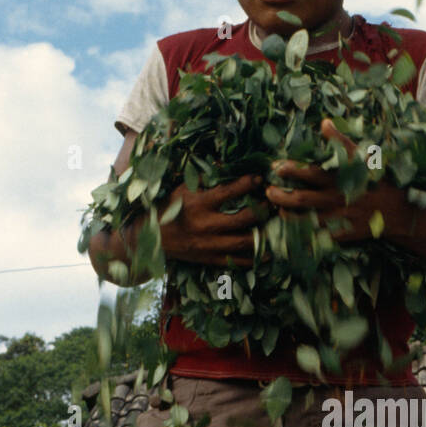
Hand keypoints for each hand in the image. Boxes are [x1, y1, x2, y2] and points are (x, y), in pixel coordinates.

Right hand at [156, 173, 271, 266]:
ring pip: (244, 242)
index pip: (228, 191)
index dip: (247, 184)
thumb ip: (204, 178)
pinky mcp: (210, 259)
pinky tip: (266, 253)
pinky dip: (254, 259)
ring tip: (273, 226)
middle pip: (243, 219)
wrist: (152, 238)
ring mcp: (209, 245)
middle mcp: (205, 225)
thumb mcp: (182, 188)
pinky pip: (236, 261)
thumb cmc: (169, 208)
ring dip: (263, 235)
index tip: (259, 179)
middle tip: (271, 204)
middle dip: (261, 210)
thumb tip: (225, 164)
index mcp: (198, 204)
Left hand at [266, 119, 408, 243]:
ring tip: (278, 209)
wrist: (401, 212)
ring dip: (289, 215)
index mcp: (342, 178)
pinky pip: (320, 237)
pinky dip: (305, 235)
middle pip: (304, 198)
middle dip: (282, 195)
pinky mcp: (345, 234)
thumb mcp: (365, 158)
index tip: (275, 166)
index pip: (311, 172)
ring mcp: (342, 218)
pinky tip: (294, 231)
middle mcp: (339, 198)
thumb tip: (324, 123)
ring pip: (308, 220)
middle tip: (268, 190)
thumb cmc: (379, 181)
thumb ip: (342, 142)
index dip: (291, 169)